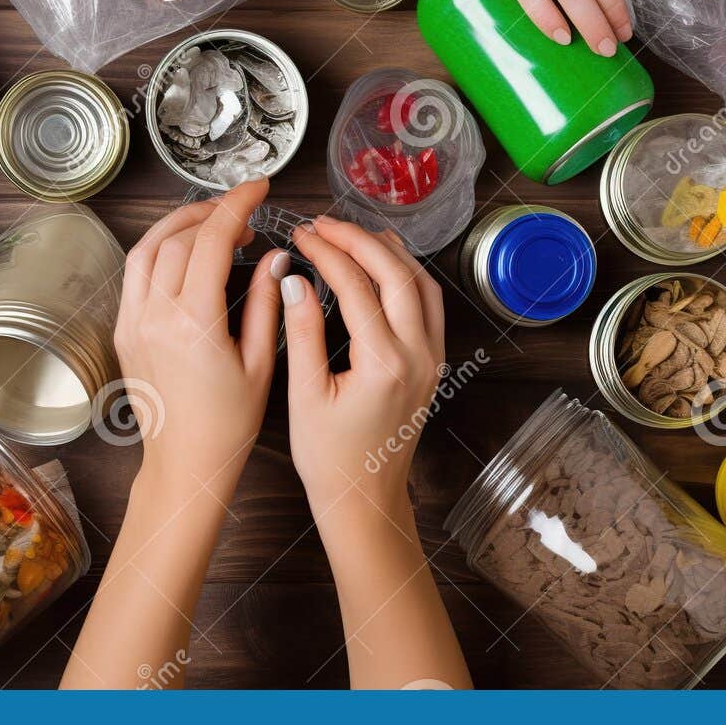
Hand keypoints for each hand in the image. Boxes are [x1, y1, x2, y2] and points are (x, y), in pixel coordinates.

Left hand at [114, 180, 282, 498]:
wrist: (184, 464)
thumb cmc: (227, 424)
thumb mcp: (263, 363)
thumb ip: (270, 303)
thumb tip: (277, 257)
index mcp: (195, 321)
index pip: (213, 238)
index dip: (237, 204)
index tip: (258, 187)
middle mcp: (156, 316)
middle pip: (178, 236)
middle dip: (211, 212)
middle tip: (242, 214)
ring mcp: (133, 322)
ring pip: (146, 248)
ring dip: (178, 226)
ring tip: (211, 225)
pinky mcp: (124, 332)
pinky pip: (133, 274)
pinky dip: (157, 251)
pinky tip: (183, 254)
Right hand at [282, 216, 444, 514]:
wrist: (366, 500)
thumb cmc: (330, 459)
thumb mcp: (304, 395)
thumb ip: (302, 332)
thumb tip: (292, 278)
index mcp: (384, 363)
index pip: (356, 285)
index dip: (326, 252)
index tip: (300, 234)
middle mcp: (418, 355)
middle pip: (396, 273)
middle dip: (358, 240)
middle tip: (323, 224)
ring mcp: (432, 359)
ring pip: (422, 284)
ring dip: (388, 252)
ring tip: (352, 233)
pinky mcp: (433, 364)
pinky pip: (428, 304)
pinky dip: (407, 275)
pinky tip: (383, 264)